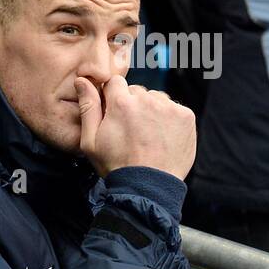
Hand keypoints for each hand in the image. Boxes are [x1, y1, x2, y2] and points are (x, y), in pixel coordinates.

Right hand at [76, 75, 197, 179]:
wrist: (148, 187)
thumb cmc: (117, 165)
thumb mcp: (91, 141)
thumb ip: (88, 107)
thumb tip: (82, 82)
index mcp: (121, 103)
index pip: (115, 82)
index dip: (112, 96)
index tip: (113, 111)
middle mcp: (147, 100)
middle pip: (137, 91)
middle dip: (132, 104)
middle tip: (130, 129)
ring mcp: (169, 107)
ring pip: (156, 99)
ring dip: (151, 110)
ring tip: (147, 134)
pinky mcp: (186, 116)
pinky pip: (174, 109)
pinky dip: (168, 119)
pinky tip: (161, 136)